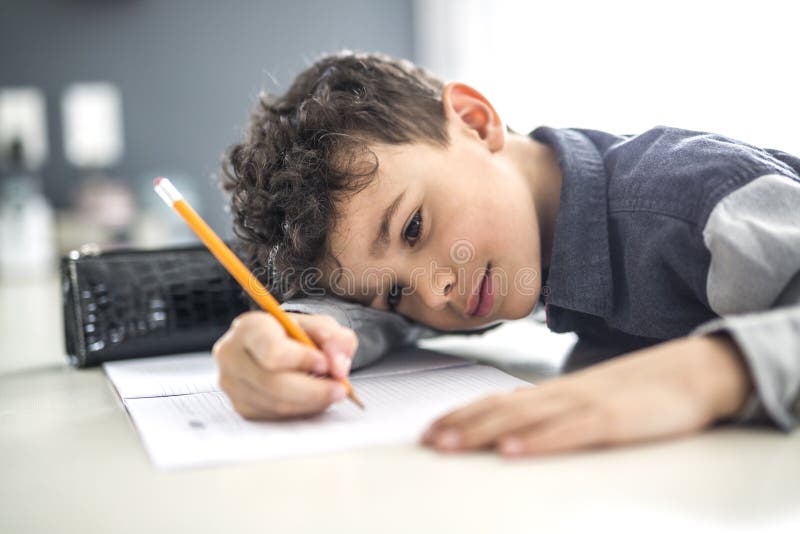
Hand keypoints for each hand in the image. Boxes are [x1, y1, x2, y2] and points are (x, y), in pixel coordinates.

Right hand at [213, 311, 357, 418]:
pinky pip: (275, 416)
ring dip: (311, 402)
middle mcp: (231, 355)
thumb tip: (338, 368)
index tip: (325, 363)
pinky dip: (301, 410)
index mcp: (249, 327)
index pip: (272, 351)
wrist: (276, 346)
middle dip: (313, 390)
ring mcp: (232, 384)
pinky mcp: (241, 406)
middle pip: (273, 383)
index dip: (302, 360)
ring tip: (330, 392)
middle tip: (340, 388)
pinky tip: (312, 399)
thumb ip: (335, 339)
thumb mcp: (320, 326)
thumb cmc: (296, 334)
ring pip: (275, 404)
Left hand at [421, 335, 752, 456]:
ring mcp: (587, 405)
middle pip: (502, 409)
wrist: (694, 371)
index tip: (429, 429)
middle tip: (426, 441)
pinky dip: (538, 441)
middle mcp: (562, 394)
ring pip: (525, 418)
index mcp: (556, 391)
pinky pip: (570, 432)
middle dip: (460, 425)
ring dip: (484, 432)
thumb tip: (511, 413)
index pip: (497, 401)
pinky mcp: (613, 421)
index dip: (461, 414)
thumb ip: (550, 407)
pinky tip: (512, 451)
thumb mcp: (588, 399)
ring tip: (450, 444)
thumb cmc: (639, 390)